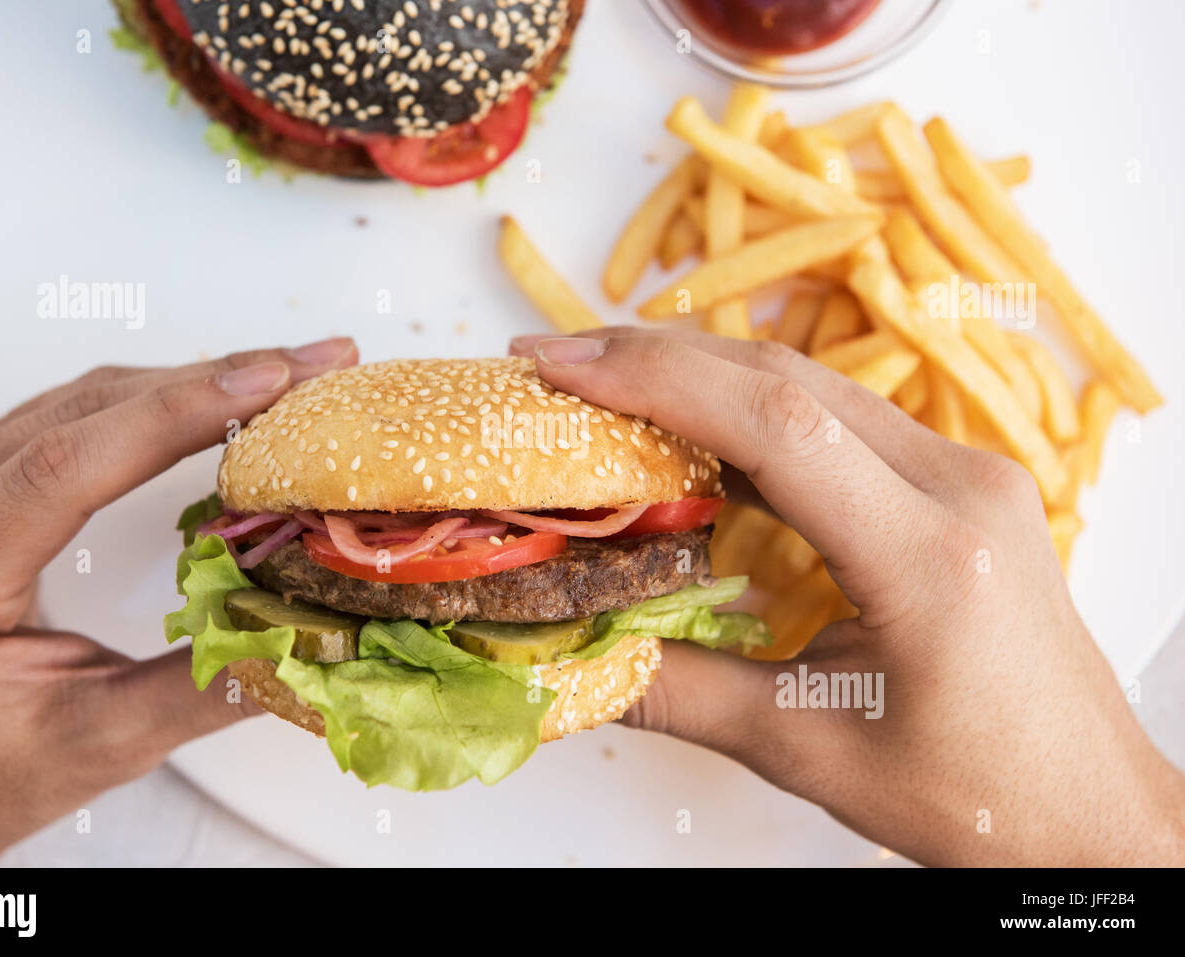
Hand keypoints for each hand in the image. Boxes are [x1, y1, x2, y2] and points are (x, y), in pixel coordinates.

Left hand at [0, 338, 356, 865]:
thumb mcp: (102, 743)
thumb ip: (210, 687)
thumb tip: (317, 635)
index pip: (59, 470)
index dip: (173, 415)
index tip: (268, 381)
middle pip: (75, 414)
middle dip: (204, 383)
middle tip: (310, 368)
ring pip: (70, 402)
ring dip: (183, 383)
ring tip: (283, 378)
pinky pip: (59, 417)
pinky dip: (146, 403)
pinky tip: (208, 400)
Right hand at [512, 328, 1184, 866]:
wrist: (1092, 809)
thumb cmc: (979, 794)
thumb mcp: (812, 749)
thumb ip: (683, 695)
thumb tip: (574, 657)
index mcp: (931, 555)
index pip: (777, 424)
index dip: (657, 381)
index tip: (561, 371)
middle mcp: (961, 488)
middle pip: (787, 380)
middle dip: (657, 357)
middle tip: (554, 364)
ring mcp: (968, 475)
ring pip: (812, 386)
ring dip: (701, 374)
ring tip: (602, 384)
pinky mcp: (959, 484)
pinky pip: (840, 420)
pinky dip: (751, 412)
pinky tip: (689, 430)